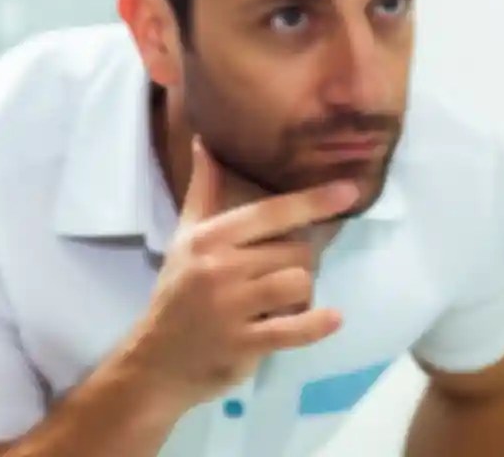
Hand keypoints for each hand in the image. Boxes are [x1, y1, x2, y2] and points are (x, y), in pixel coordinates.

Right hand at [122, 138, 357, 407]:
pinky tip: (332, 319)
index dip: (312, 201)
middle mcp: (219, 267)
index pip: (270, 212)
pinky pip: (294, 329)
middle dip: (299, 264)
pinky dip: (317, 324)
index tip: (348, 190)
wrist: (155, 362)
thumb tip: (205, 140)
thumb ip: (204, 190)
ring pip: (300, 284)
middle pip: (296, 252)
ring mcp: (231, 307)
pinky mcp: (243, 344)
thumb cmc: (178, 292)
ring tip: (282, 304)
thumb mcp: (186, 237)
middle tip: (279, 279)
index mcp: (210, 238)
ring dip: (303, 296)